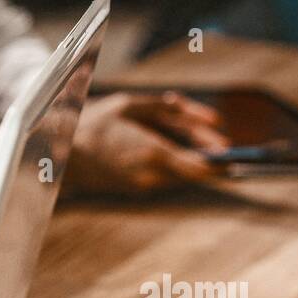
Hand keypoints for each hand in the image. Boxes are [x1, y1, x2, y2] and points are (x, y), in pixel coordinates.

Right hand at [66, 91, 230, 193]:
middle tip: (223, 147)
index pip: (199, 168)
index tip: (238, 162)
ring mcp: (140, 187)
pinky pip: (162, 180)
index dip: (222, 166)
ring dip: (191, 162)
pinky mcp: (133, 192)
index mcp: (152, 153)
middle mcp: (149, 175)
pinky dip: (172, 166)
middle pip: (193, 174)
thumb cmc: (95, 123)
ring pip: (180, 177)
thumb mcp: (133, 105)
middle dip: (209, 159)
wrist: (60, 153)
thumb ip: (174, 112)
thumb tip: (212, 122)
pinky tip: (165, 152)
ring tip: (199, 144)